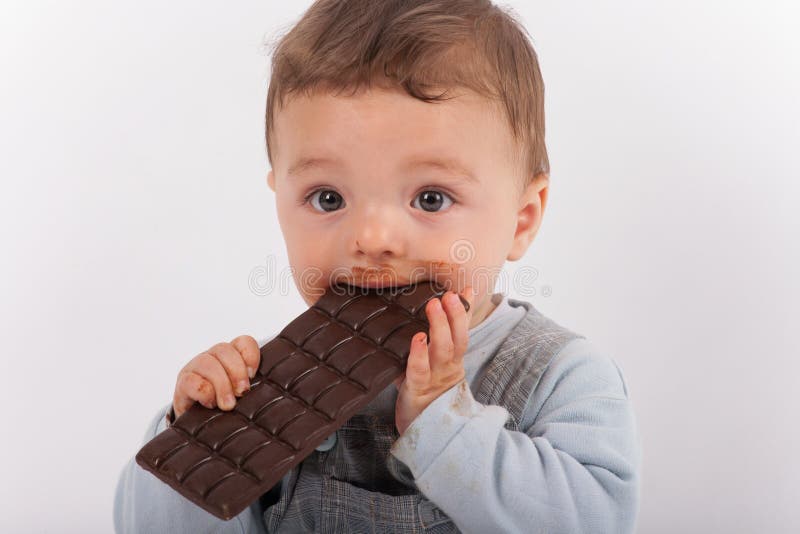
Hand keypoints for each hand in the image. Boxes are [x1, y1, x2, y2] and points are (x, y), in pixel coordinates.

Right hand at [172, 335, 260, 418]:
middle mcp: (212, 357)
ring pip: (207, 363)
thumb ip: (252, 387)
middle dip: (236, 372)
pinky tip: (210, 403)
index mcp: (230, 356)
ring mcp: (195, 368)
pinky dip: (204, 392)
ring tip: (228, 405)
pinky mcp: (183, 384)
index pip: (243, 342)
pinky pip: (191, 381)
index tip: (254, 375)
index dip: (250, 355)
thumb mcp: (242, 394)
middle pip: (224, 350)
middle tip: (243, 393)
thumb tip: (269, 392)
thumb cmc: (225, 406)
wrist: (197, 423)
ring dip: (221, 384)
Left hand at [393, 287, 473, 434]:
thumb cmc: (423, 394)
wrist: (418, 432)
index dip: (465, 312)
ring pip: (443, 352)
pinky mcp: (417, 390)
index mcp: (452, 362)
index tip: (468, 290)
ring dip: (440, 327)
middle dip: (455, 316)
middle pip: (457, 340)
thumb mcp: (429, 365)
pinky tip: (418, 338)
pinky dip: (419, 354)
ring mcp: (435, 380)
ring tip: (434, 306)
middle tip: (449, 295)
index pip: (462, 333)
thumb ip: (431, 344)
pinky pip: (420, 370)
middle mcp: (447, 369)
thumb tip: (430, 315)